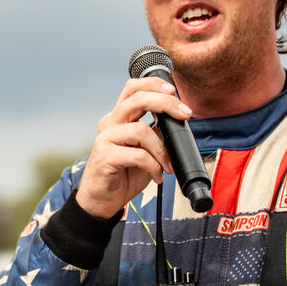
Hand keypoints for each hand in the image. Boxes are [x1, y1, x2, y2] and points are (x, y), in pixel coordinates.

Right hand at [74, 78, 191, 218]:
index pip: (133, 88)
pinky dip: (153, 166)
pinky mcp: (105, 157)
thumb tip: (175, 122)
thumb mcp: (145, 151)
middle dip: (166, 103)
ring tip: (168, 166)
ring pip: (141, 130)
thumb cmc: (123, 175)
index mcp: (119, 118)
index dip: (154, 84)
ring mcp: (105, 139)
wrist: (101, 201)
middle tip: (185, 114)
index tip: (174, 91)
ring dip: (162, 149)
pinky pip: (137, 155)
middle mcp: (110, 123)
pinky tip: (157, 176)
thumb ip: (155, 135)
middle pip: (137, 98)